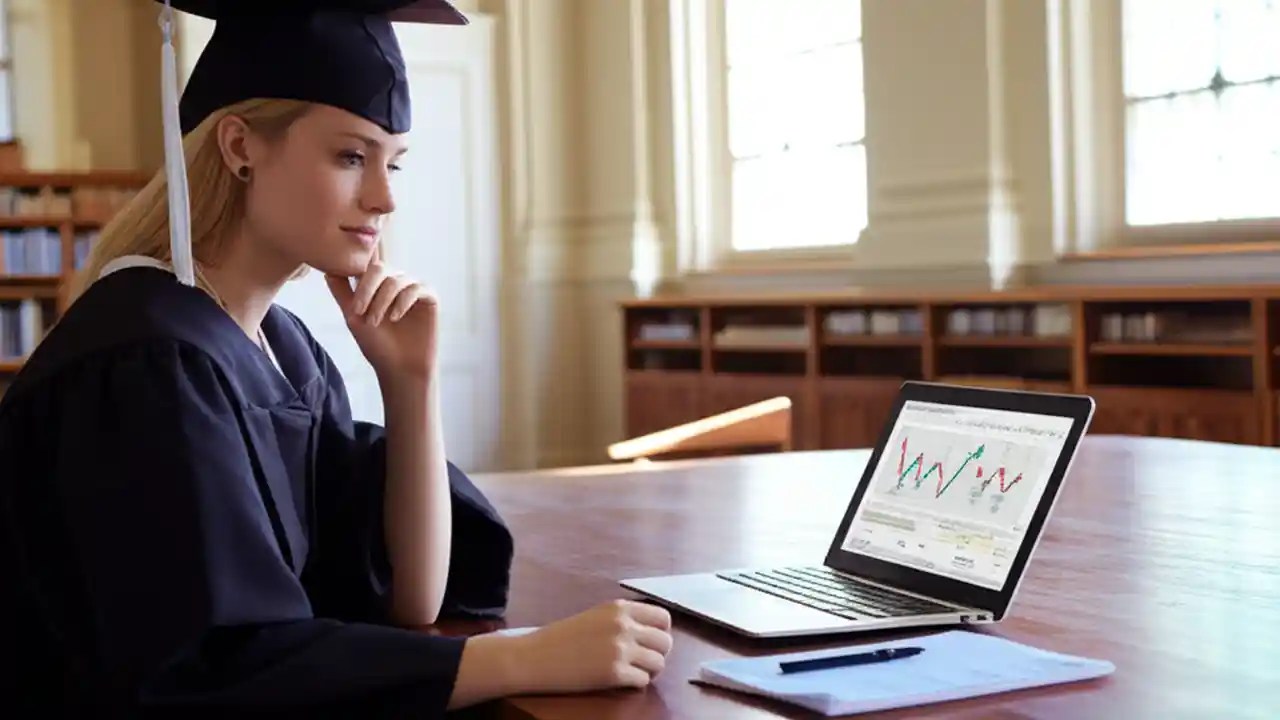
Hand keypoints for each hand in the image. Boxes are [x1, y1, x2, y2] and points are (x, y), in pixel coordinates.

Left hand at [324, 253, 436, 380]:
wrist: (399, 367)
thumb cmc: (376, 344)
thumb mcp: (352, 315)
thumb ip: (341, 290)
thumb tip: (327, 268)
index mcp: (378, 283)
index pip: (365, 266)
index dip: (355, 275)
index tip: (353, 305)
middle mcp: (396, 281)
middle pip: (379, 268)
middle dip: (366, 290)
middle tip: (359, 312)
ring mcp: (414, 287)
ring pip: (395, 280)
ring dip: (381, 301)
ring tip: (375, 322)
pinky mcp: (430, 297)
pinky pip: (415, 288)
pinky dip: (402, 302)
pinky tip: (395, 318)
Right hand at [511, 600, 673, 693]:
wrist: (535, 657)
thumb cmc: (562, 638)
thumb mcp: (596, 617)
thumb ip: (622, 620)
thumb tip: (649, 633)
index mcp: (620, 608)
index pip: (663, 618)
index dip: (661, 633)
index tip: (651, 643)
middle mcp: (624, 625)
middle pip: (665, 642)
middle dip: (657, 654)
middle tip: (643, 662)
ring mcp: (620, 649)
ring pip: (658, 663)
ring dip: (649, 671)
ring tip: (633, 672)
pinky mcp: (614, 673)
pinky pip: (642, 681)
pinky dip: (635, 684)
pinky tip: (621, 681)